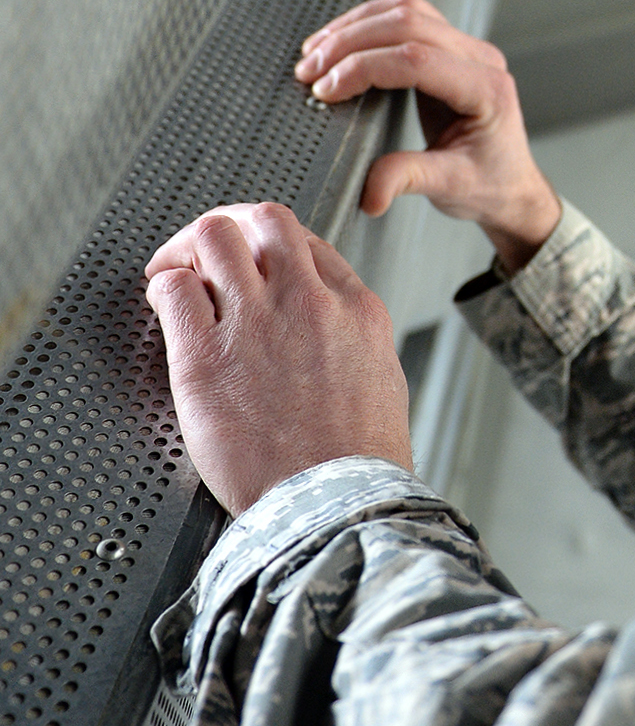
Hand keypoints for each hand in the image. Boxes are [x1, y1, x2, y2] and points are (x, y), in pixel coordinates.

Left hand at [145, 204, 411, 516]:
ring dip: (189, 249)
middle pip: (262, 220)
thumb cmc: (356, 462)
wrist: (334, 505)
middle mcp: (308, 303)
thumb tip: (326, 330)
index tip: (254, 269)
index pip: (307, 242)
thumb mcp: (381, 381)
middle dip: (230, 230)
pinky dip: (162, 287)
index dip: (272, 250)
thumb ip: (351, 341)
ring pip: (213, 235)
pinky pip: (172, 288)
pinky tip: (165, 307)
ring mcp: (257, 324)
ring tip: (178, 274)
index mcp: (356, 310)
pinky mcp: (206, 357)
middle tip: (208, 258)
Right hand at [295, 0, 560, 271]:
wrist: (511, 185)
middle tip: (309, 72)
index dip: (364, 68)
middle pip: (408, 24)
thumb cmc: (490, 185)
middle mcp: (480, 60)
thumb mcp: (451, 187)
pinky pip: (408, 17)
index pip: (417, 60)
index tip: (327, 90)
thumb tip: (370, 193)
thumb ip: (409, 180)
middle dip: (349, 42)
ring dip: (354, 26)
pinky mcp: (450, 48)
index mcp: (487, 90)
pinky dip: (368, 24)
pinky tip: (340, 43)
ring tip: (315, 54)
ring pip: (406, 10)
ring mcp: (466, 48)